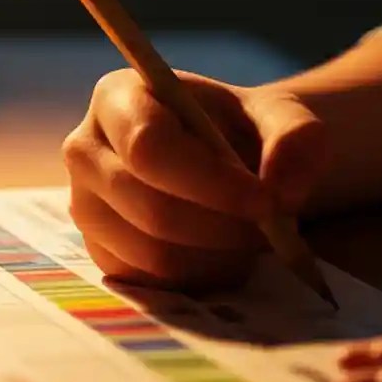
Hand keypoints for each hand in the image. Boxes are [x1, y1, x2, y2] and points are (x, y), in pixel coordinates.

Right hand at [62, 68, 326, 289]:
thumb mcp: (281, 117)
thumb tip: (281, 190)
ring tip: (249, 234)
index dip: (209, 182)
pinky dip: (201, 277)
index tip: (266, 202)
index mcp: (117, 98)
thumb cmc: (242, 131)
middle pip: (150, 208)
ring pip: (152, 254)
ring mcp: (85, 206)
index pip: (149, 147)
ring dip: (217, 255)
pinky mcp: (100, 252)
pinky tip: (223, 252)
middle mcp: (85, 150)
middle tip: (270, 226)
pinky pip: (151, 283)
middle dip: (223, 227)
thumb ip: (296, 138)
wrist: (228, 163)